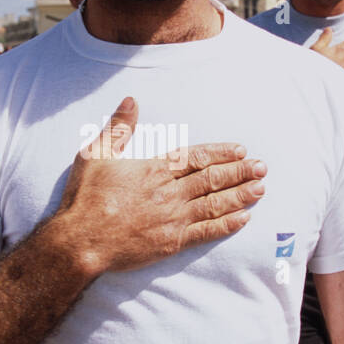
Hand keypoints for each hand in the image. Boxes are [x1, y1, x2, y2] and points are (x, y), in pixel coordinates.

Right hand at [59, 96, 265, 273]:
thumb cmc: (85, 198)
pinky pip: (206, 232)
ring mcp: (173, 219)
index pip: (195, 157)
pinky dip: (226, 225)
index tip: (240, 150)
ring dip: (240, 196)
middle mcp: (169, 192)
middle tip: (262, 167)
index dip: (220, 153)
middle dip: (240, 172)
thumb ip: (117, 128)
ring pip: (214, 204)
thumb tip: (131, 101)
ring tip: (260, 189)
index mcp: (153, 170)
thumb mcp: (95, 155)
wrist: (81, 241)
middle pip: (212, 179)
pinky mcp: (172, 243)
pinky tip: (243, 219)